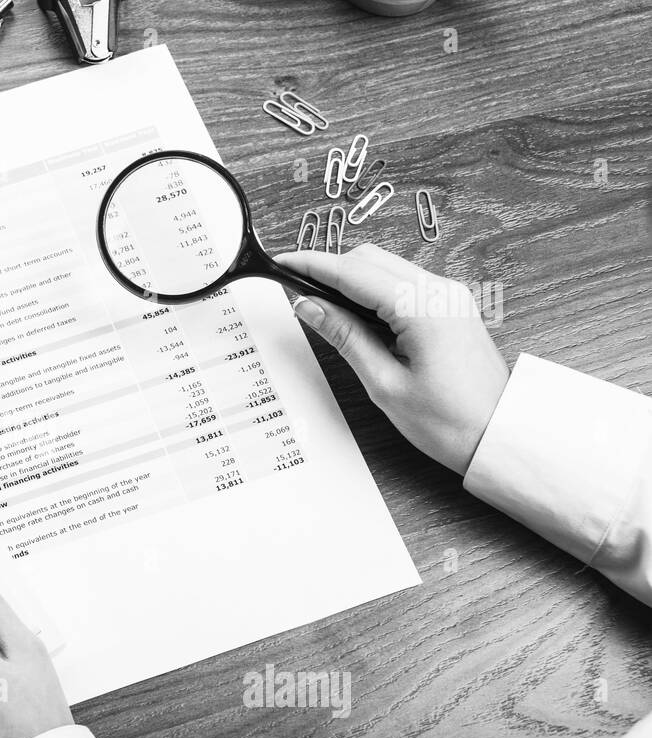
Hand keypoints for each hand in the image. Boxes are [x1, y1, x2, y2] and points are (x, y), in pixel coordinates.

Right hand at [275, 244, 508, 474]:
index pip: (354, 272)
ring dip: (351, 279)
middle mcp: (440, 290)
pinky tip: (354, 314)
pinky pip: (403, 283)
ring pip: (386, 267)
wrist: (500, 434)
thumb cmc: (450, 421)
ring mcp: (449, 295)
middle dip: (329, 268)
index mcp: (422, 308)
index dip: (312, 265)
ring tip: (320, 305)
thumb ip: (345, 337)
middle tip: (294, 289)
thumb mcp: (384, 384)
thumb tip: (309, 307)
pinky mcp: (451, 305)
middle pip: (369, 259)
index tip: (281, 263)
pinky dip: (373, 290)